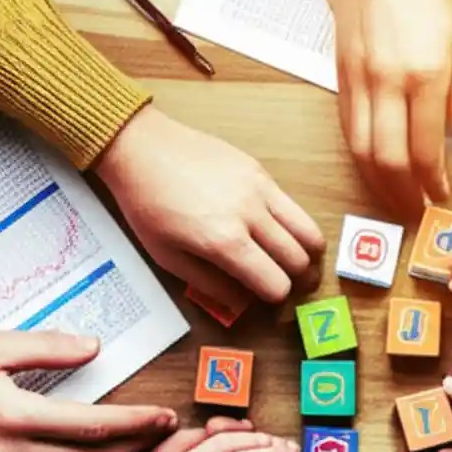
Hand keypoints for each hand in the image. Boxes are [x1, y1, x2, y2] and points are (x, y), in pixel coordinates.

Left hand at [96, 106, 325, 310]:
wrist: (142, 148)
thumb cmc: (147, 204)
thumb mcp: (167, 256)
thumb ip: (209, 284)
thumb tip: (242, 303)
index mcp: (223, 242)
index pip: (275, 284)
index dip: (276, 299)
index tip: (269, 299)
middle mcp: (249, 216)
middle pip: (298, 260)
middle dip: (298, 280)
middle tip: (289, 283)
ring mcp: (260, 190)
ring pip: (309, 231)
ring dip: (309, 253)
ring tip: (298, 260)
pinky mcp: (261, 171)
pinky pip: (294, 206)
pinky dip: (295, 225)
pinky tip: (278, 229)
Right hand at [311, 0, 451, 216]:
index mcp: (424, 75)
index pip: (426, 150)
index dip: (433, 182)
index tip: (442, 197)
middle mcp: (387, 85)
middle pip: (390, 161)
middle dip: (404, 196)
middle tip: (417, 213)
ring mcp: (359, 85)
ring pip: (363, 153)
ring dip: (379, 186)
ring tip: (396, 202)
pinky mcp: (342, 83)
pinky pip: (349, 134)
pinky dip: (362, 161)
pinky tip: (376, 172)